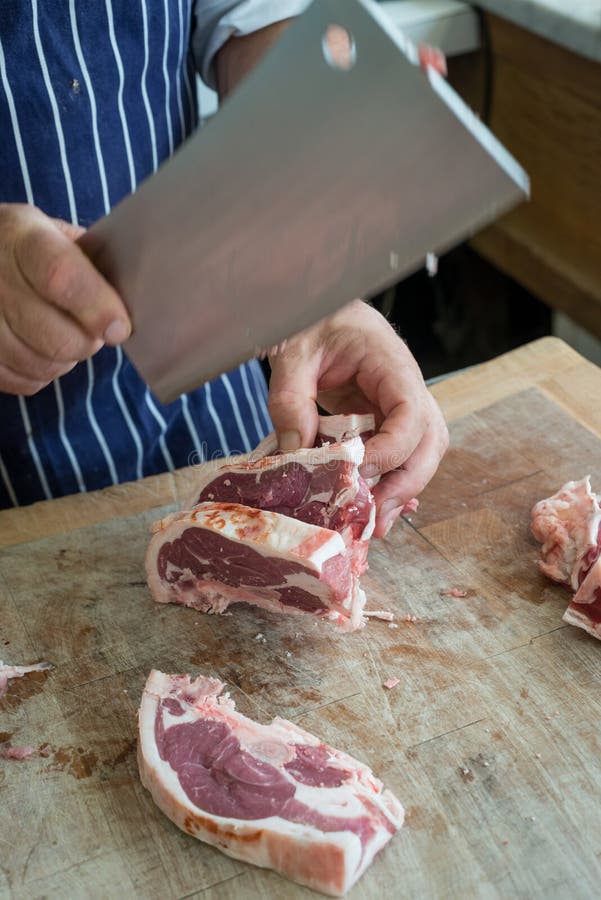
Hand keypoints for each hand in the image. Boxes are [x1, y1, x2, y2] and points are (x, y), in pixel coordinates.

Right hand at [0, 203, 130, 394]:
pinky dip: (42, 373)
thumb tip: (135, 300)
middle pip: (53, 336)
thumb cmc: (36, 247)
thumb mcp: (60, 234)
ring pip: (39, 364)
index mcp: (23, 236)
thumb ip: (95, 262)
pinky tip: (42, 347)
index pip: (60, 277)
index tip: (120, 329)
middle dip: (87, 342)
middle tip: (95, 330)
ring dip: (66, 359)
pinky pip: (23, 381)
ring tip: (65, 333)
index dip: (97, 308)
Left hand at [268, 300, 448, 536]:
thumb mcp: (292, 354)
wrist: (318, 308)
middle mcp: (406, 387)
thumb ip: (291, 400)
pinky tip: (374, 508)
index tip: (358, 470)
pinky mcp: (385, 419)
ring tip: (374, 524)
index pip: (411, 412)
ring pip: (422, 453)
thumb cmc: (311, 321)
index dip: (391, 448)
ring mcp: (399, 405)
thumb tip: (298, 452)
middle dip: (407, 482)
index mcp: (391, 364)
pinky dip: (390, 483)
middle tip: (376, 516)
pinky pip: (400, 454)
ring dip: (402, 490)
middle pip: (430, 441)